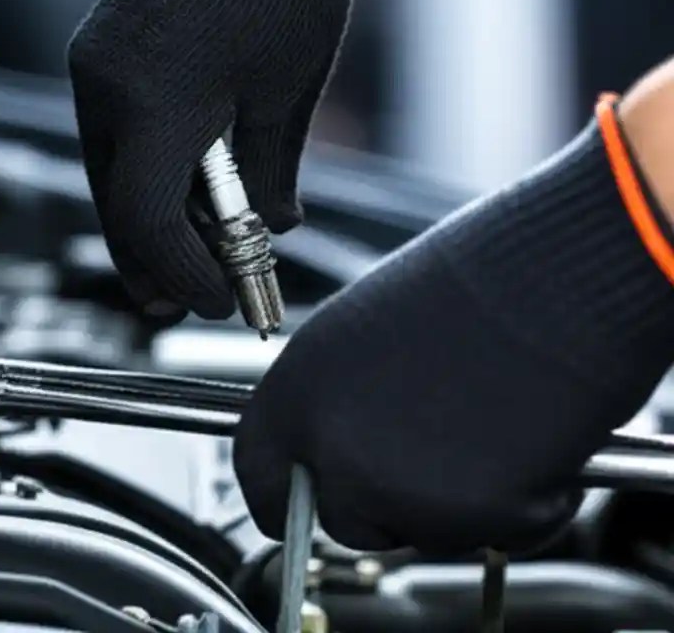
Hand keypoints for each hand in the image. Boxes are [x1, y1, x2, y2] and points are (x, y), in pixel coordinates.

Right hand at [68, 0, 352, 319]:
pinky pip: (112, 132)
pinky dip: (145, 169)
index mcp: (153, 105)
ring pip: (107, 172)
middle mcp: (104, 90)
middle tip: (183, 302)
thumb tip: (273, 230)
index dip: (184, 275)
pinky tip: (184, 185)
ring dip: (147, 218)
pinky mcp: (100, 47)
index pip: (146, 224)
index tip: (220, 302)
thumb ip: (274, 169)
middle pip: (113, 206)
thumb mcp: (290, 83)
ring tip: (190, 255)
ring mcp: (93, 65)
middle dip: (151, 262)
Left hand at [233, 64, 673, 553]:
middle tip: (431, 456)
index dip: (287, 489)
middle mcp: (333, 448)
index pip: (257, 472)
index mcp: (297, 392)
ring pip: (417, 532)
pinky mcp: (470, 519)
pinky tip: (530, 440)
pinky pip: (497, 534)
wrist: (558, 279)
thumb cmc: (477, 280)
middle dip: (380, 504)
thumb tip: (335, 439)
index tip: (305, 496)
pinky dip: (524, 504)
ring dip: (452, 502)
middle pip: (339, 518)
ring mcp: (397, 491)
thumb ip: (335, 396)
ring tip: (487, 423)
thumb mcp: (363, 329)